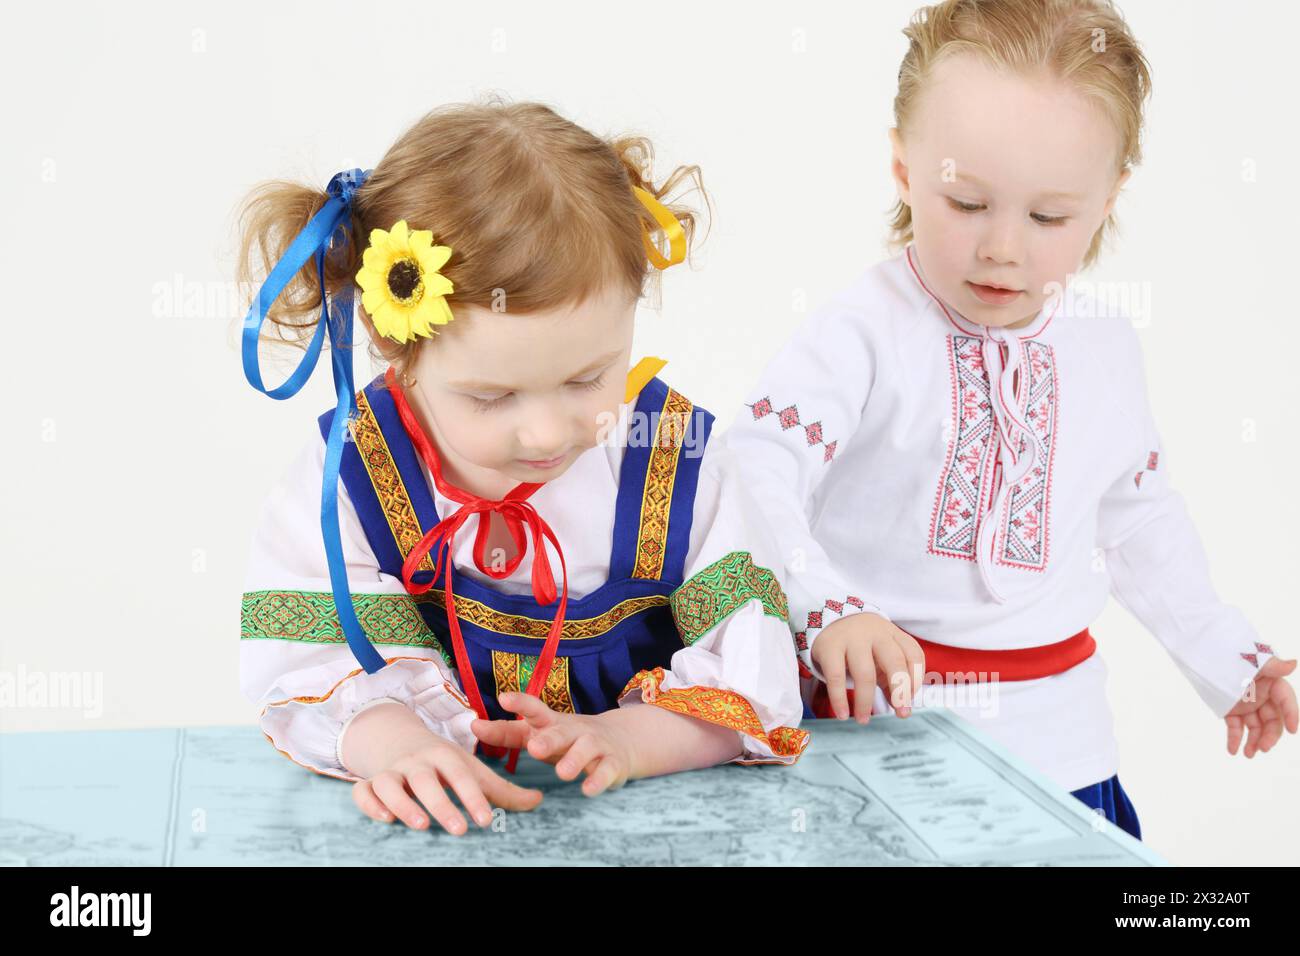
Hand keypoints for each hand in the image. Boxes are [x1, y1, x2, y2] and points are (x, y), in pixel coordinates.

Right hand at [351, 726, 542, 834]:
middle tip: (460, 830)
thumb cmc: (444, 763)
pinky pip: (363, 791)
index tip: (487, 819)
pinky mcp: (370, 782)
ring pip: (391, 783)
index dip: (473, 796)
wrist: (401, 740)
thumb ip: (503, 790)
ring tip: (421, 826)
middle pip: (427, 780)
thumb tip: (538, 801)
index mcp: (445, 755)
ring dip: (403, 803)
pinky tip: (384, 820)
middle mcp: (417, 761)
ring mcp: (391, 771)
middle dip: (442, 804)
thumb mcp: (472, 770)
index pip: (461, 775)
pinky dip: (370, 804)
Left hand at [471, 691, 635, 796]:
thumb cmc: (568, 738)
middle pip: (561, 732)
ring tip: (563, 773)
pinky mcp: (612, 763)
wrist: (619, 740)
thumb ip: (507, 732)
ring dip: (574, 760)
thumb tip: (473, 726)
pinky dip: (598, 780)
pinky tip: (588, 790)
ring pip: (586, 749)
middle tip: (534, 748)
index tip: (503, 698)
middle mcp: (574, 730)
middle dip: (549, 739)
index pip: (535, 709)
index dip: (521, 703)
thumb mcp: (538, 732)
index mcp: (553, 723)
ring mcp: (596, 745)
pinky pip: (606, 770)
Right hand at [811, 612, 924, 722]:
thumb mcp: (881, 656)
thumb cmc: (862, 644)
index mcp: (892, 634)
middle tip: (900, 713)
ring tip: (863, 719)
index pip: (914, 654)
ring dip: (866, 701)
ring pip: (865, 673)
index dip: (916, 680)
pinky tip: (843, 714)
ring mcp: (852, 638)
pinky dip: (839, 698)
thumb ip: (892, 681)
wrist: (827, 617)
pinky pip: (836, 676)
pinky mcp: (829, 646)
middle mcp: (875, 633)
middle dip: (899, 691)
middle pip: (894, 662)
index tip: (908, 700)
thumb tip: (902, 711)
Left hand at [1224, 656, 1297, 757]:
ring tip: (1248, 754)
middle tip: (1264, 748)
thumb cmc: (1232, 652)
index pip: (1286, 701)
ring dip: (1254, 742)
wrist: (1205, 653)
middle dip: (1270, 735)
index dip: (1291, 715)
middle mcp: (1263, 697)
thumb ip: (1272, 665)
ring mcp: (1247, 705)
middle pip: (1272, 720)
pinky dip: (1234, 739)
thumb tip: (1294, 664)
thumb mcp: (1252, 658)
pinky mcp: (1231, 711)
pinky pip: (1235, 727)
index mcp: (1272, 684)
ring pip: (1256, 728)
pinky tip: (1232, 750)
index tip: (1292, 730)